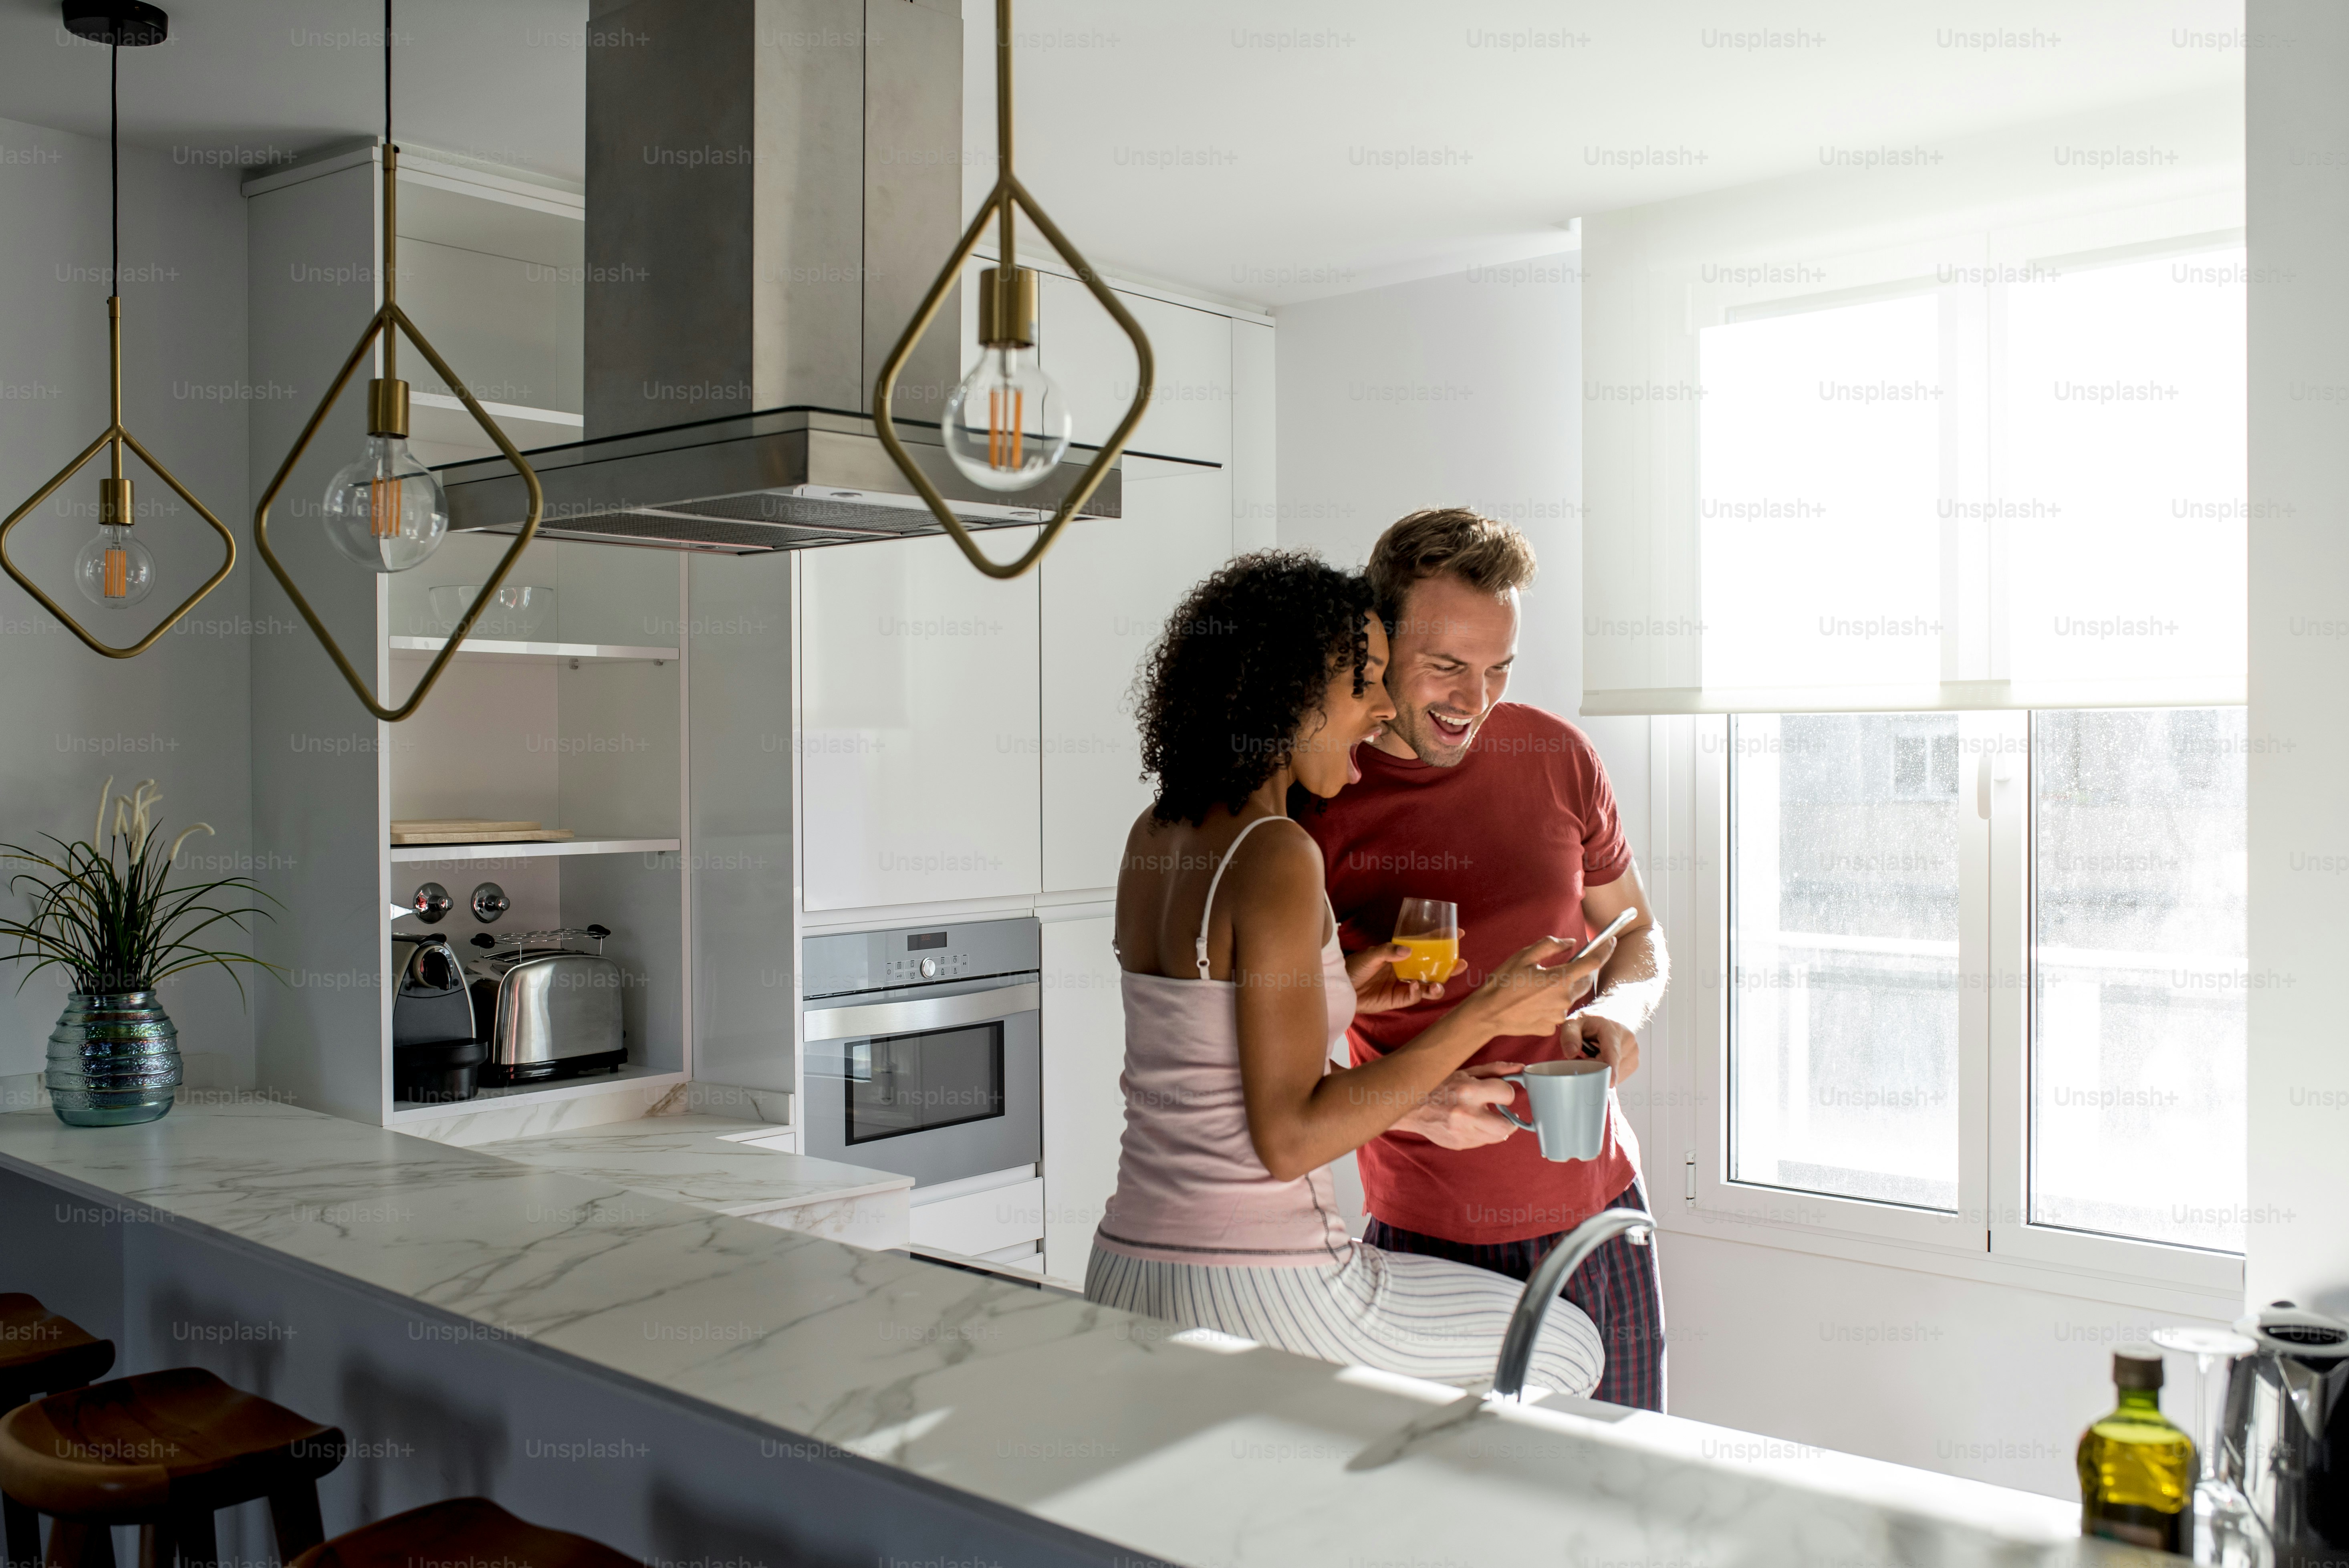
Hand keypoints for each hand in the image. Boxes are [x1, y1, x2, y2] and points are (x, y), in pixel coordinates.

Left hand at [1347, 942, 1465, 1014]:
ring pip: (1428, 986)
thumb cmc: (1354, 967)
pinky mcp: (1398, 999)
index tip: (1458, 933)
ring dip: (1438, 985)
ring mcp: (1404, 985)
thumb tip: (1407, 950)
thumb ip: (1388, 951)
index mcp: (1403, 954)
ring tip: (1439, 984)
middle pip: (1434, 968)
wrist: (1341, 988)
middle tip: (1461, 964)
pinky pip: (1414, 997)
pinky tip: (1415, 986)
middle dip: (1450, 967)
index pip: (1427, 946)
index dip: (1443, 939)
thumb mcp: (1370, 954)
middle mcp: (1407, 969)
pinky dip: (1417, 992)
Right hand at [1390, 1063, 1526, 1148]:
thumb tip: (1520, 1068)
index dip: (1506, 1093)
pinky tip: (1471, 1123)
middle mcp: (1465, 1115)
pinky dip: (1482, 1133)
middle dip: (1509, 1120)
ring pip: (1497, 1137)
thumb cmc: (1438, 1085)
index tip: (1500, 1093)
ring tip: (1484, 1116)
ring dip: (1496, 1127)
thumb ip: (1494, 1070)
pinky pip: (1482, 1142)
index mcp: (1468, 1091)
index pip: (1507, 1094)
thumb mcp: (1465, 1072)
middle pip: (1506, 1126)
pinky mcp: (1458, 1144)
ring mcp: (1461, 1133)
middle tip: (1503, 1112)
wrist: (1408, 1106)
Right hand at [1465, 934, 1615, 1038]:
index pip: (1592, 963)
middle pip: (1583, 982)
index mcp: (1559, 979)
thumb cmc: (1503, 982)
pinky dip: (1550, 1005)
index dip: (1605, 950)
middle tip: (1557, 969)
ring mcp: (1558, 1016)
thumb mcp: (1524, 955)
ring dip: (1561, 990)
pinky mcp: (1550, 1027)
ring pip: (1569, 998)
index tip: (1611, 941)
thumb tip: (1570, 942)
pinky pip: (1557, 1012)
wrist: (1487, 1013)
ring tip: (1537, 988)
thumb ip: (1550, 945)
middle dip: (1577, 973)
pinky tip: (1532, 1002)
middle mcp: (1564, 999)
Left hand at [1565, 1013, 1640, 1085]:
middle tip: (1584, 1056)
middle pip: (1609, 1067)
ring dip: (1601, 1071)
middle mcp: (1627, 1040)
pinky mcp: (1634, 1062)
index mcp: (1612, 1029)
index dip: (1611, 1070)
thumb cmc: (1590, 1021)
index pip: (1612, 1052)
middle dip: (1593, 1068)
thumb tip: (1570, 1054)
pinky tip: (1603, 1060)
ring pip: (1614, 1073)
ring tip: (1595, 1055)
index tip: (1610, 1084)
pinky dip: (1608, 1073)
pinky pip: (1619, 1076)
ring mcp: (1633, 1052)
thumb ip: (1569, 1035)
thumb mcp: (1574, 1022)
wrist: (1609, 1016)